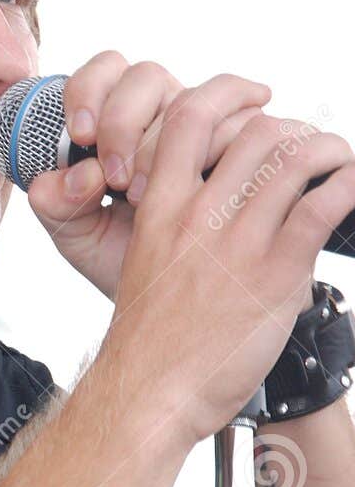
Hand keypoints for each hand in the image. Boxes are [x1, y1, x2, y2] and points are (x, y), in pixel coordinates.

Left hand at [24, 53, 272, 301]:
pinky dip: (226, 139)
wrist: (175, 295)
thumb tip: (76, 176)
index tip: (80, 135)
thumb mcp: (79, 236)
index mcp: (112, 120)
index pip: (103, 73)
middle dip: (123, 122)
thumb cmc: (122, 256)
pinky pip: (243, 120)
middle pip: (146, 77)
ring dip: (168, 143)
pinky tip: (213, 171)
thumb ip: (57, 204)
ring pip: (194, 98)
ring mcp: (206, 124)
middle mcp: (159, 112)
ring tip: (147, 197)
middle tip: (115, 179)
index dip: (89, 91)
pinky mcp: (246, 143)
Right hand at [100, 78, 354, 448]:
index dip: (229, 95)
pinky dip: (348, 186)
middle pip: (255, 130)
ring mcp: (236, 243)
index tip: (255, 98)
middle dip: (294, 129)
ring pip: (293, 158)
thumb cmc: (153, 339)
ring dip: (329, 150)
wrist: (152, 391)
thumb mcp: (151, 263)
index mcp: (160, 207)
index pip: (189, 117)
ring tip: (340, 162)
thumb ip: (191, 226)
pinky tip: (352, 188)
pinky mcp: (275, 273)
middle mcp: (197, 215)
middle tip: (311, 147)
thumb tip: (240, 206)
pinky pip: (321, 207)